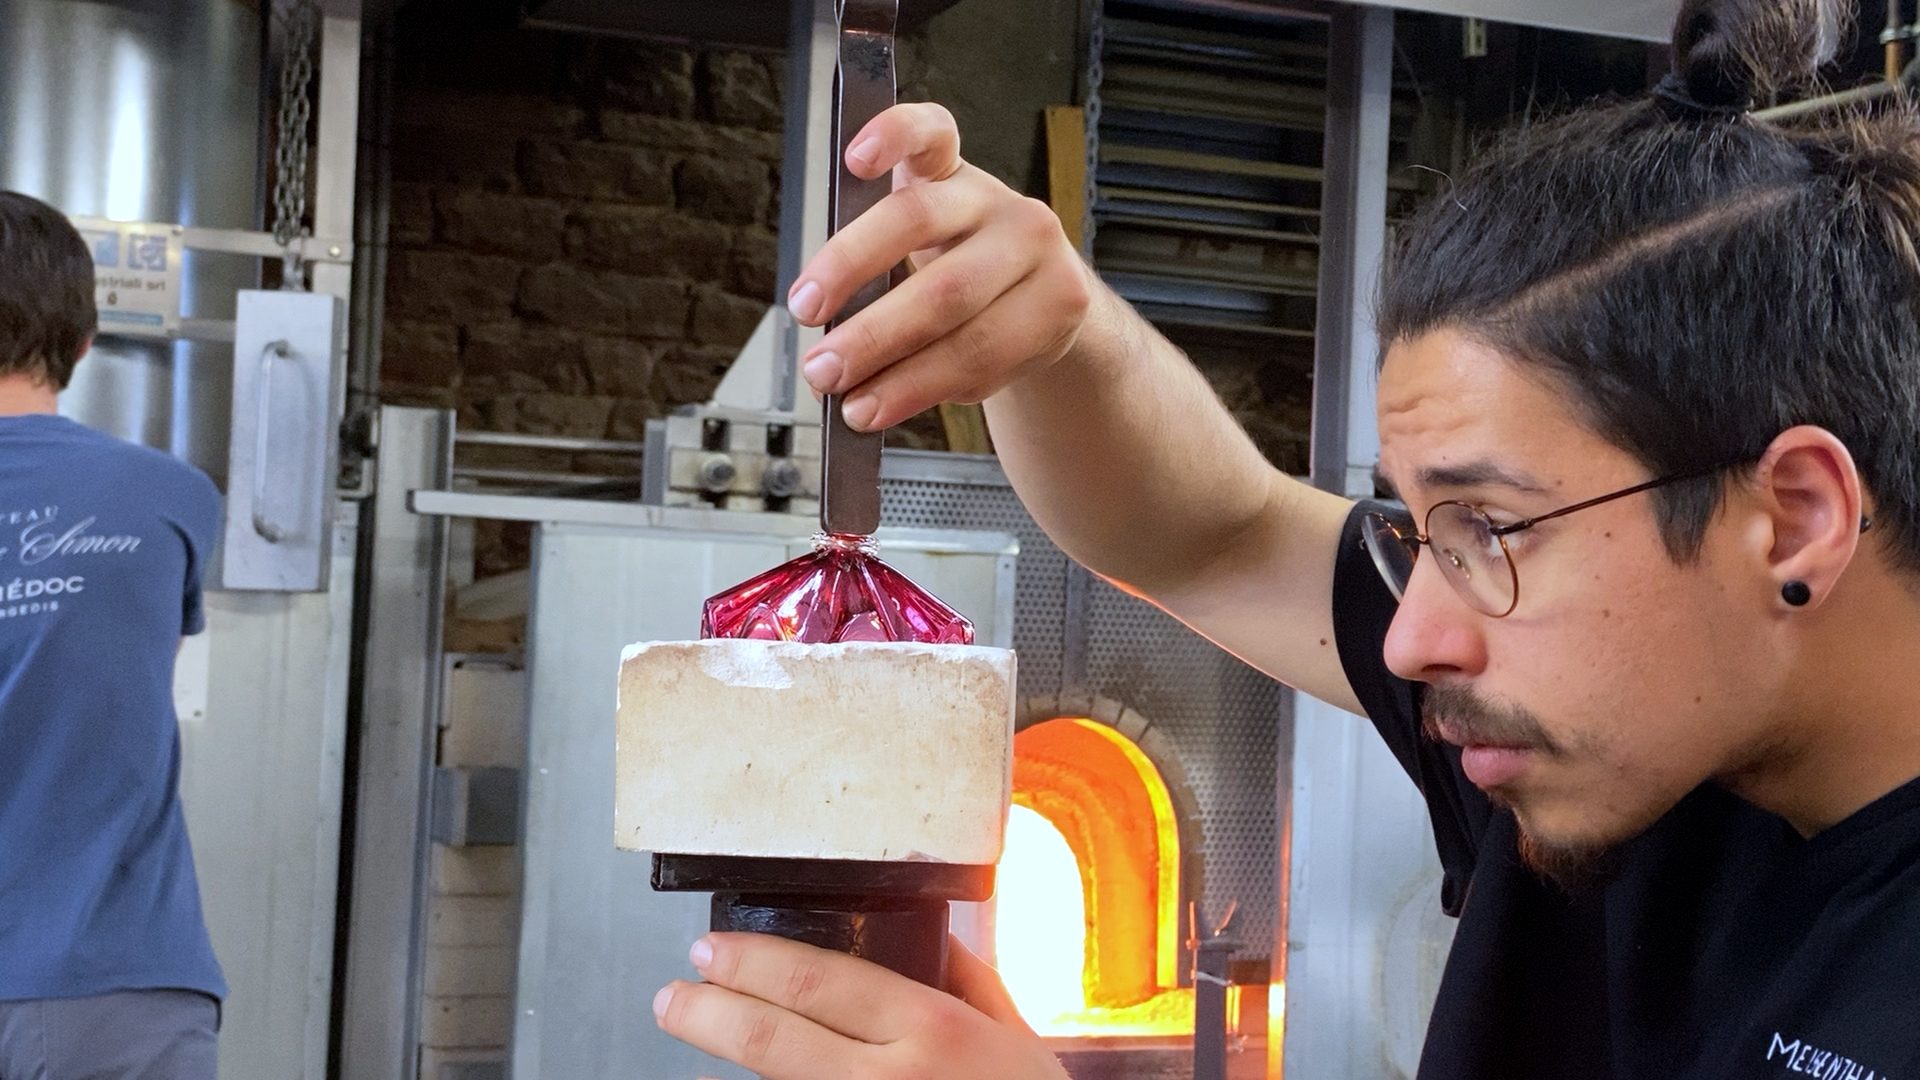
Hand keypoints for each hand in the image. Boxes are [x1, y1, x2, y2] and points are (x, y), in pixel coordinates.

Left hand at [653, 932, 1069, 1079]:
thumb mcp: (1019, 1036)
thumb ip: (971, 982)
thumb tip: (928, 937)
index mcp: (935, 1029)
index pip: (818, 980)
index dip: (751, 963)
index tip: (711, 950)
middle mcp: (893, 1079)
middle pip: (772, 1040)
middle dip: (709, 1012)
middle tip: (673, 995)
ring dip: (723, 1061)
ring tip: (695, 1029)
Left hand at [788, 102, 1098, 431]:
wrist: (1049, 305)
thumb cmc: (959, 275)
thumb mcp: (920, 252)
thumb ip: (875, 269)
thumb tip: (822, 330)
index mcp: (947, 173)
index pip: (927, 131)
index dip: (892, 135)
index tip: (854, 160)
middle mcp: (996, 201)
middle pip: (921, 231)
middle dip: (861, 302)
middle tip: (818, 361)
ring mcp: (1038, 248)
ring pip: (957, 309)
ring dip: (893, 366)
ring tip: (849, 402)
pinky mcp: (1063, 303)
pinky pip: (989, 355)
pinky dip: (930, 387)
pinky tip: (892, 405)